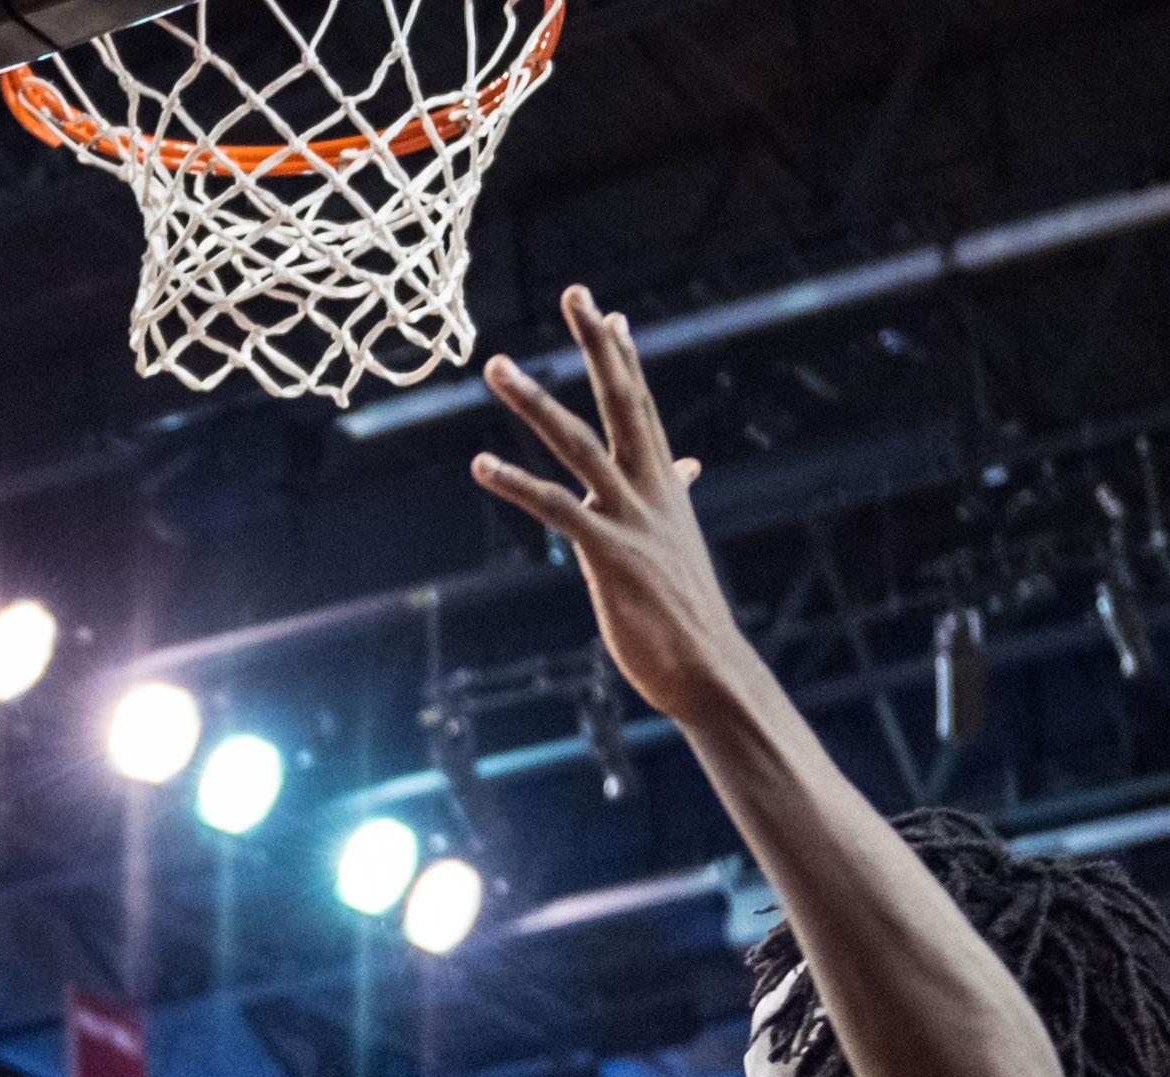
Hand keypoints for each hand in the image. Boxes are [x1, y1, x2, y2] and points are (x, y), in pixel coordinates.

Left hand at [469, 285, 744, 726]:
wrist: (708, 669)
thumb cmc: (685, 612)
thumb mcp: (676, 542)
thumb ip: (673, 498)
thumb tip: (684, 469)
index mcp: (664, 485)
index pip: (642, 406)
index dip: (624, 359)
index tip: (611, 313)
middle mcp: (651, 489)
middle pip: (622, 401)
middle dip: (597, 345)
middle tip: (575, 293)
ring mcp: (631, 519)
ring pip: (579, 445)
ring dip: (535, 403)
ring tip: (496, 365)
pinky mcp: (608, 556)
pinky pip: (556, 511)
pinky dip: (517, 484)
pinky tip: (480, 463)